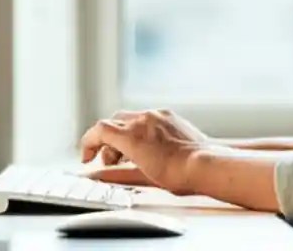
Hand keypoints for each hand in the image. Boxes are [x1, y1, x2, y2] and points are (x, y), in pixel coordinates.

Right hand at [79, 109, 210, 195]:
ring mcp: (157, 115)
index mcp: (132, 135)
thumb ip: (116, 173)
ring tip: (129, 154)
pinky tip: (147, 145)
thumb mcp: (142, 176)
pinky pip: (148, 118)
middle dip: (107, 141)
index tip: (87, 156)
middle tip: (110, 160)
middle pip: (113, 123)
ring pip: (130, 119)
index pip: (99, 131)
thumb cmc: (177, 174)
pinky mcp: (170, 116)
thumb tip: (99, 175)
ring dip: (123, 134)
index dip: (88, 143)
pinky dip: (140, 129)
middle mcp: (143, 120)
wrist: (205, 164)